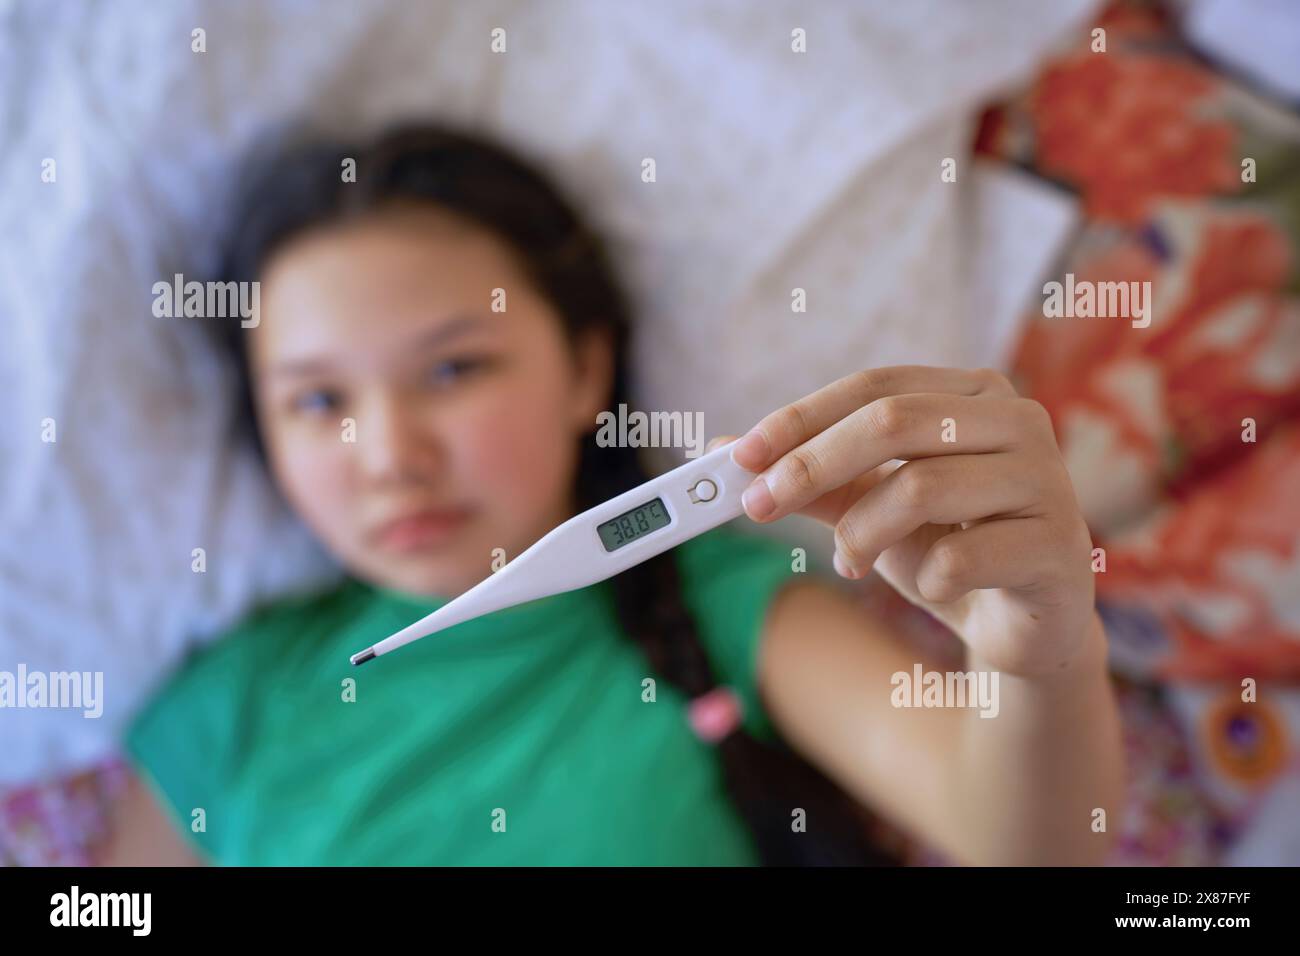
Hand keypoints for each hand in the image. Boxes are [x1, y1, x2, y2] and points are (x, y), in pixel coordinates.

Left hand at [709, 366, 1099, 678]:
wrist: (1024, 627)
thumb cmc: (948, 549)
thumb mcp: (870, 508)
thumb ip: (810, 479)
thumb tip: (724, 448)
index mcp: (974, 394)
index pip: (875, 387)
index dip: (802, 418)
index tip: (739, 455)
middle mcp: (1019, 421)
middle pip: (893, 423)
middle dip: (812, 466)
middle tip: (760, 505)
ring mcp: (1048, 481)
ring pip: (921, 488)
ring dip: (861, 534)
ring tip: (851, 561)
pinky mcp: (1059, 547)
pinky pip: (960, 557)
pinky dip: (922, 580)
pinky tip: (931, 588)